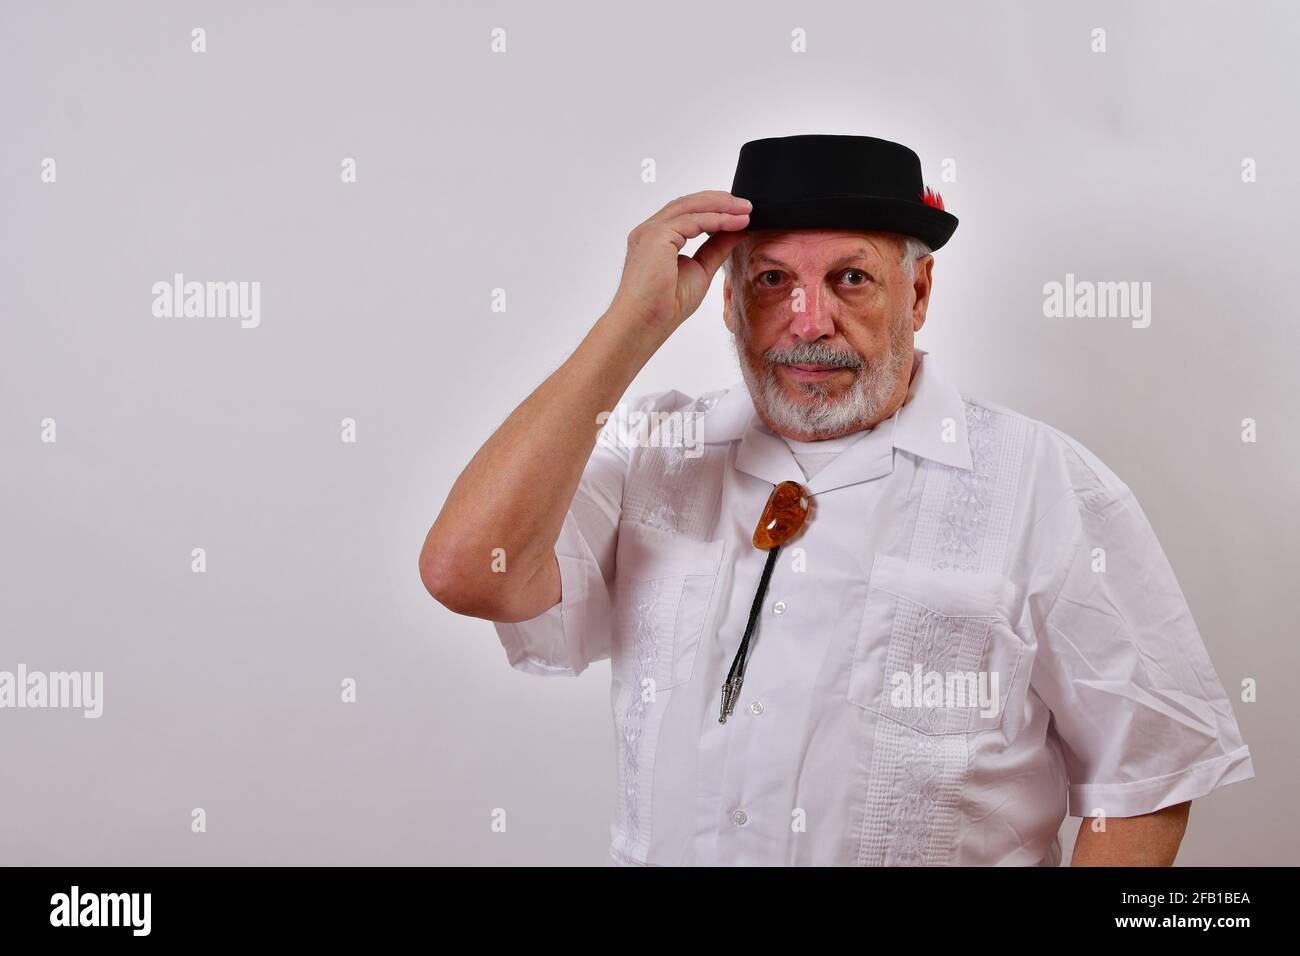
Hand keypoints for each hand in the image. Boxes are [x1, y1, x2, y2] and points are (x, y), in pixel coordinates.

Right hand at [607, 190, 751, 339]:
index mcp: (656, 239)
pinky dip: (717, 219)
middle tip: (748, 206)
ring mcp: (650, 231)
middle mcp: (650, 231)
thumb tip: (737, 231)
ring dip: (722, 206)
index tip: (740, 213)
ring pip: (690, 207)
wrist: (645, 325)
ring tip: (746, 211)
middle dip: (720, 201)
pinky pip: (692, 220)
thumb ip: (716, 248)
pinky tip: (736, 222)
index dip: (714, 209)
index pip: (687, 213)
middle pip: (688, 204)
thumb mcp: (701, 270)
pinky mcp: (656, 236)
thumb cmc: (664, 308)